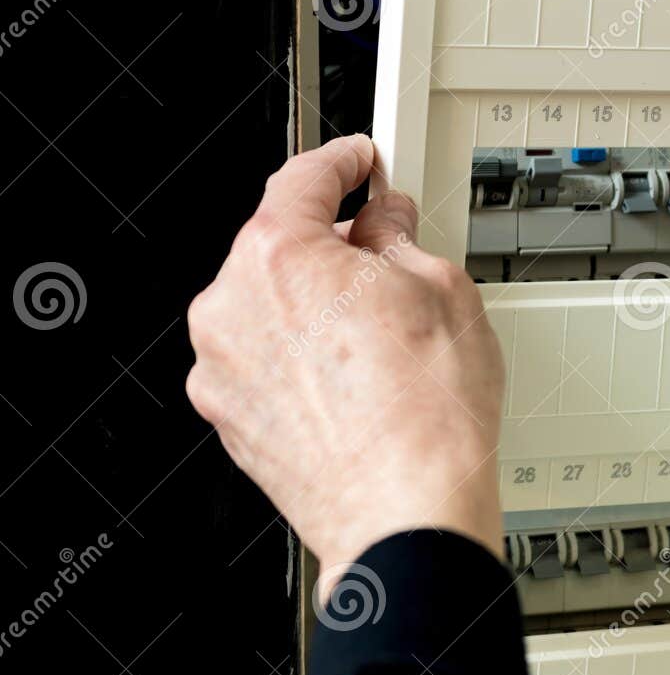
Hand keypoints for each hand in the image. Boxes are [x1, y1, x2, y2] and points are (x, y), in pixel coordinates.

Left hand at [186, 135, 504, 598]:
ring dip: (314, 303)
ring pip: (268, 305)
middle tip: (389, 254)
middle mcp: (231, 308)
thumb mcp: (444, 289)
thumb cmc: (427, 418)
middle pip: (277, 243)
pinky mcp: (228, 417)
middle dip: (332, 242)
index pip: (302, 178)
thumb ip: (400, 238)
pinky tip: (359, 374)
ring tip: (383, 334)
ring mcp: (221, 368)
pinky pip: (262, 358)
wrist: (407, 513)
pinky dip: (300, 353)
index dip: (341, 161)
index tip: (357, 160)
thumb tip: (387, 224)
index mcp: (277, 257)